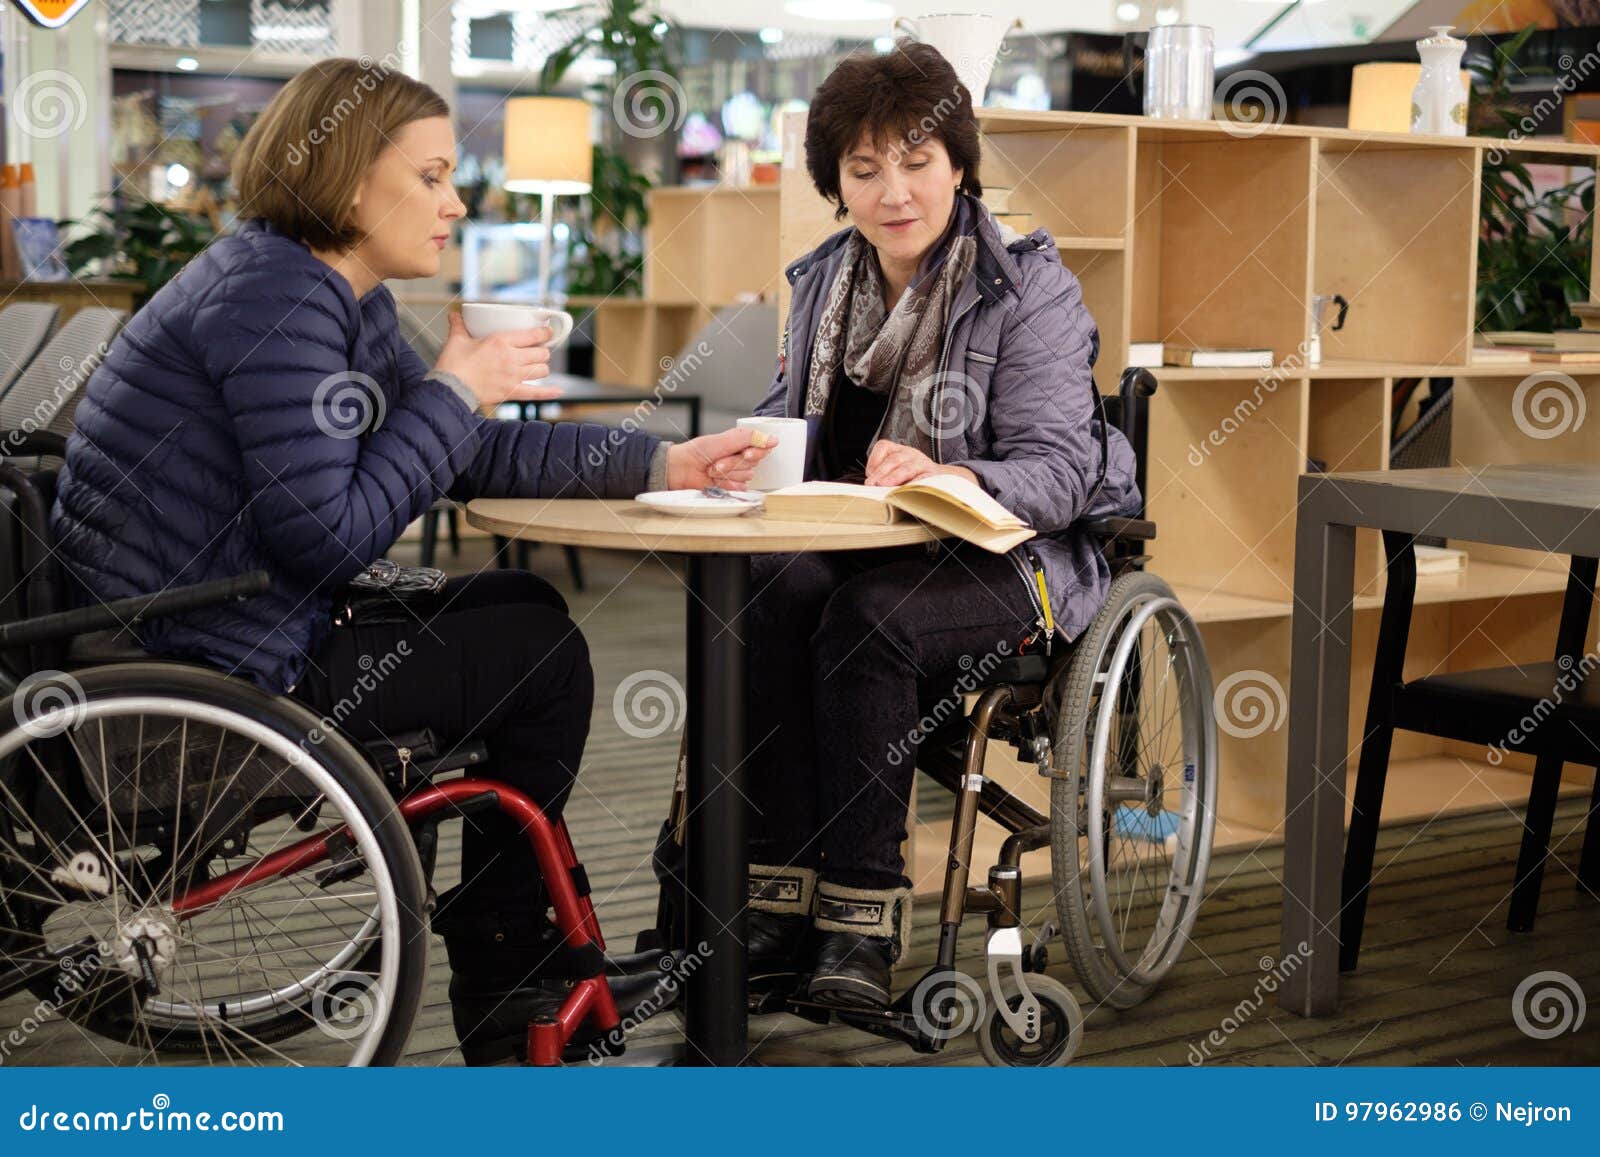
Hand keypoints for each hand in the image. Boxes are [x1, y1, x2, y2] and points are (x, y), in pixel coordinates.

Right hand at [434, 311, 557, 406]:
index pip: (533, 335)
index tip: (547, 332)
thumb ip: (459, 325)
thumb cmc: (453, 363)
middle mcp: (512, 357)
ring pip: (542, 370)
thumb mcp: (456, 339)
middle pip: (541, 353)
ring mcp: (513, 376)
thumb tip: (454, 314)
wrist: (450, 388)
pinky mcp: (511, 392)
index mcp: (501, 341)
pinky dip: (549, 393)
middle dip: (542, 351)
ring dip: (541, 368)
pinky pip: (536, 393)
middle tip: (536, 351)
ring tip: (536, 367)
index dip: (545, 333)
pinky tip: (559, 391)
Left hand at [667, 427, 776, 489]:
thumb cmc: (699, 452)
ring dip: (728, 473)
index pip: (762, 448)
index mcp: (742, 444)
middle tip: (719, 460)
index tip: (745, 453)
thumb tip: (773, 439)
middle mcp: (741, 458)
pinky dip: (727, 484)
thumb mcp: (725, 439)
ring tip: (713, 469)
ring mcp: (737, 473)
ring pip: (747, 475)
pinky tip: (716, 480)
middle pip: (754, 463)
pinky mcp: (733, 486)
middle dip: (735, 462)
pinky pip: (741, 487)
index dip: (756, 452)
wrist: (682, 469)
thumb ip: (750, 438)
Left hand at [864, 440, 977, 487]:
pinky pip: (924, 479)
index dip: (874, 460)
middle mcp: (910, 454)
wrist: (943, 480)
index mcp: (899, 450)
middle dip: (881, 472)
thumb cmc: (913, 478)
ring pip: (907, 468)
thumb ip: (883, 476)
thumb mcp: (898, 471)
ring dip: (894, 477)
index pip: (883, 447)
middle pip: (894, 459)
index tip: (869, 475)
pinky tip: (907, 490)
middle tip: (871, 484)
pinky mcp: (933, 476)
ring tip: (884, 486)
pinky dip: (914, 484)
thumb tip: (869, 487)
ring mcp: (923, 464)